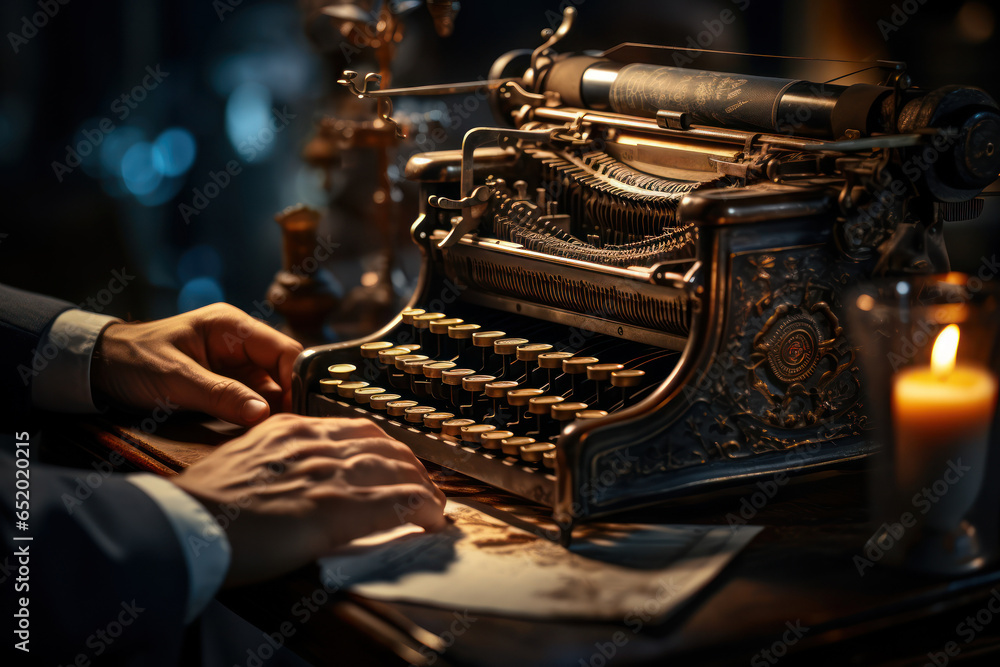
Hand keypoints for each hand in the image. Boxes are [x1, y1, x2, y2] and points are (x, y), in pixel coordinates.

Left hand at [91, 303, 302, 425]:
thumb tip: (263, 414)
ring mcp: (235, 365)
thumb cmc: (133, 361)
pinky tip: (263, 433)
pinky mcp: (227, 384)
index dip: (298, 378)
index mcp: (233, 327)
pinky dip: (258, 417)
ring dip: (275, 411)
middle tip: (294, 429)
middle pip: (283, 371)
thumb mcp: (175, 379)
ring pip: (271, 389)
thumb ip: (220, 395)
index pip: (285, 349)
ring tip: (280, 435)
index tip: (302, 410)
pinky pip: (253, 400)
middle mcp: (241, 343)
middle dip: (290, 399)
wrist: (98, 368)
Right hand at [170, 414, 446, 585]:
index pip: (358, 431)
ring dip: (424, 490)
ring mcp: (328, 473)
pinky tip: (431, 521)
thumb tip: (297, 482)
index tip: (396, 465)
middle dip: (412, 467)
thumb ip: (278, 463)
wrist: (185, 524)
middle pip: (385, 446)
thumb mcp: (245, 464)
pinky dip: (422, 511)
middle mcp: (316, 442)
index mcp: (292, 429)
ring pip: (399, 470)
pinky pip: (396, 503)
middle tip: (424, 488)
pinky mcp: (336, 507)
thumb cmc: (203, 503)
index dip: (386, 449)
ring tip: (434, 508)